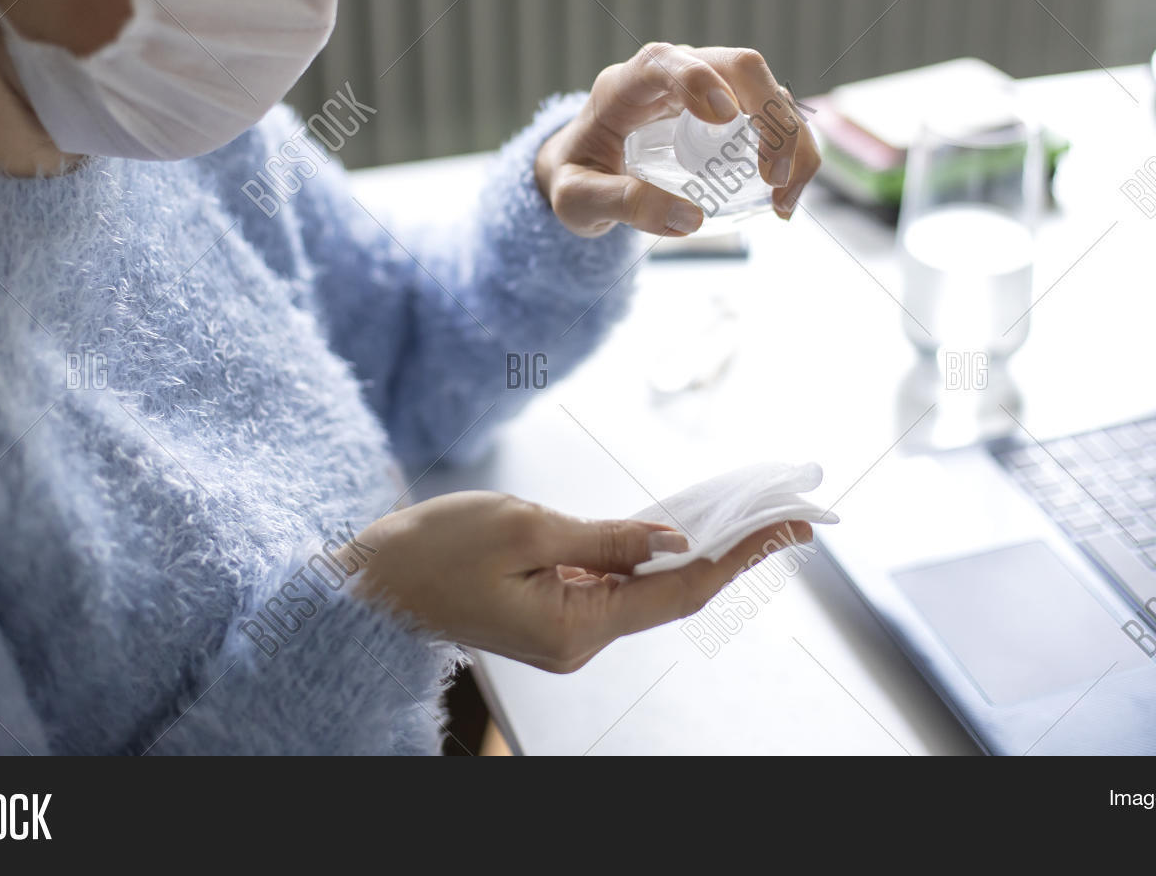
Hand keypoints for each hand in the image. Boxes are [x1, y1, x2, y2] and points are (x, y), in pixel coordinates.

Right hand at [348, 491, 811, 672]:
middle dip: (728, 553)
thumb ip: (604, 537)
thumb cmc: (430, 553)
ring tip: (740, 515)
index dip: (741, 558)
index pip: (681, 591)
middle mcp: (578, 641)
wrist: (365, 586)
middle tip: (780, 514)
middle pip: (670, 593)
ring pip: (642, 588)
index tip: (790, 529)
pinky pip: (609, 585)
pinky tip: (671, 531)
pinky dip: (641, 557)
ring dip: (688, 554)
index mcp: (575, 627)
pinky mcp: (548, 615)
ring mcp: (563, 632)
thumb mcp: (523, 528)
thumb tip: (670, 539)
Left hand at [534, 42, 821, 237]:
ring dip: (791, 140)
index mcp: (627, 84)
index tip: (723, 120)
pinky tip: (784, 197)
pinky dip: (792, 153)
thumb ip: (622, 205)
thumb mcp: (578, 200)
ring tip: (784, 200)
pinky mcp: (731, 112)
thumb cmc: (576, 178)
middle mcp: (674, 74)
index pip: (665, 61)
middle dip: (769, 116)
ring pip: (768, 91)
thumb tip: (691, 218)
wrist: (584, 171)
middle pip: (738, 67)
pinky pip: (774, 119)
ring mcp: (708, 88)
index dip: (698, 79)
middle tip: (773, 179)